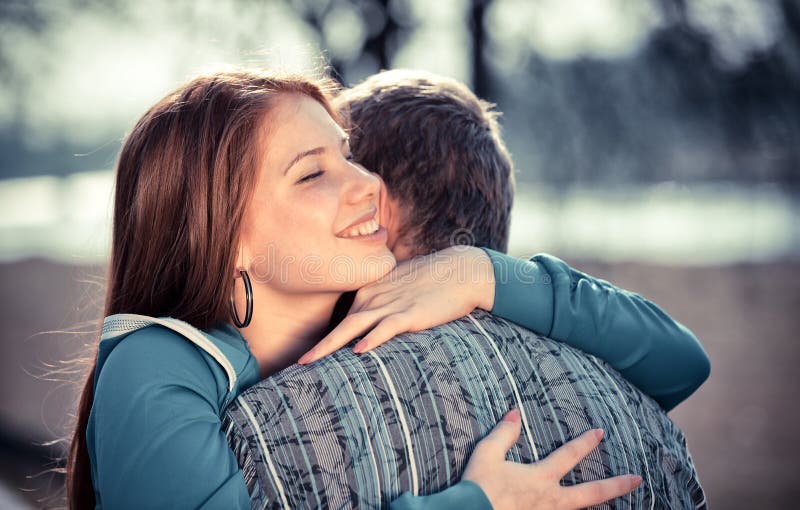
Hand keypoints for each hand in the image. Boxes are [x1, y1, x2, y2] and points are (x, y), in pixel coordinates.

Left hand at [298, 246, 494, 363]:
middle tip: (298, 363)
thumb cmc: (432, 281)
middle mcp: (374, 297)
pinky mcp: (410, 313)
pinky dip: (372, 338)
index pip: (343, 318)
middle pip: (341, 324)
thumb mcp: (399, 288)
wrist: (460, 271)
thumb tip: (371, 326)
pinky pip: (386, 327)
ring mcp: (391, 304)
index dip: (327, 339)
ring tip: (311, 362)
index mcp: (370, 291)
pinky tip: (359, 350)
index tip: (311, 357)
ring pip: (354, 327)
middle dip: (319, 346)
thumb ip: (382, 302)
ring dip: (330, 345)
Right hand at [462, 409, 641, 509]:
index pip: (570, 455)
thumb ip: (504, 433)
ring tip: (614, 502)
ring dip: (599, 504)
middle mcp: (551, 499)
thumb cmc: (478, 487)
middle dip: (616, 485)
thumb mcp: (487, 453)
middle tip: (637, 479)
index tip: (601, 432)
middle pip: (592, 493)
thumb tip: (515, 412)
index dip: (586, 442)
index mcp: (541, 477)